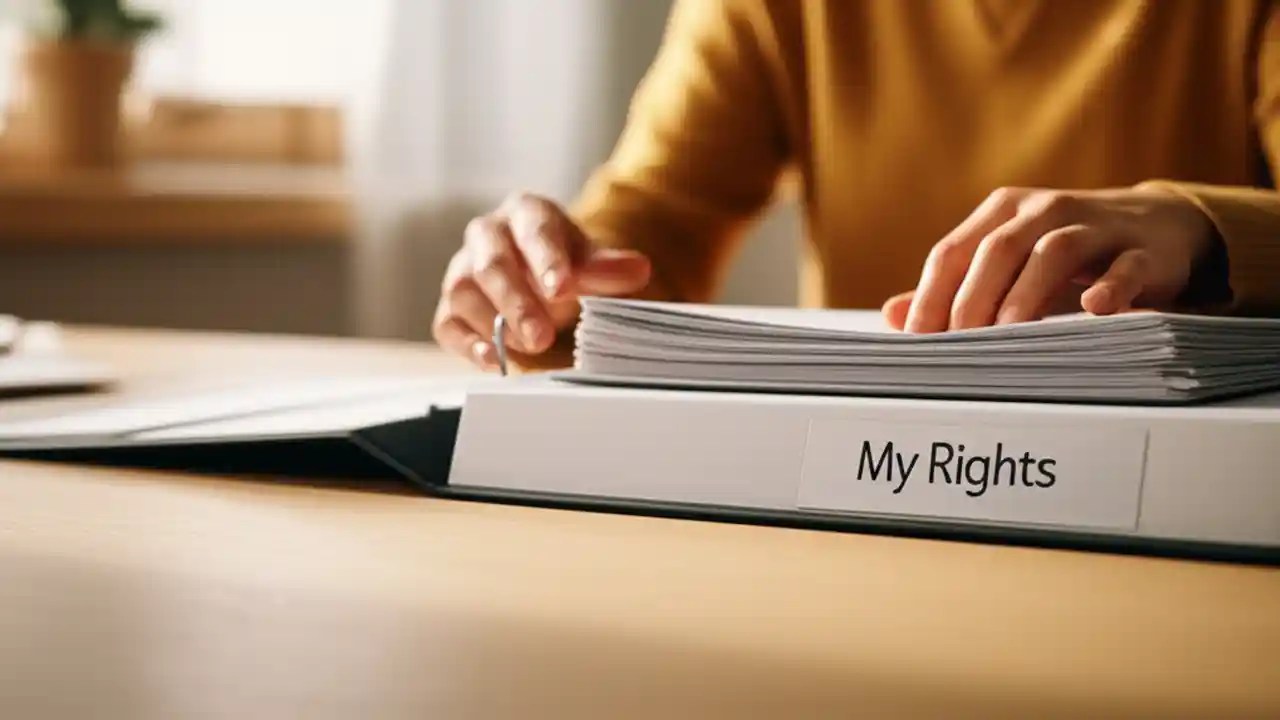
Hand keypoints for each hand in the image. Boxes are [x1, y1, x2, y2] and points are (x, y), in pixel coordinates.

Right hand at [433, 193, 650, 368]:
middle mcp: (486, 235)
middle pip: (492, 264)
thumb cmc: (564, 264)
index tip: (563, 288)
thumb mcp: (591, 262)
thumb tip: (638, 269)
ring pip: (464, 292)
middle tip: (542, 335)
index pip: (534, 231)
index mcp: (525, 212)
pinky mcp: (451, 307)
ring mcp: (462, 270)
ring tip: (529, 346)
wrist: (539, 278)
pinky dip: (468, 344)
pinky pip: (447, 325)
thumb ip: (609, 268)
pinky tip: (492, 360)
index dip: (547, 260)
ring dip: (496, 324)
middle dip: (517, 302)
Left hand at [881, 186, 1217, 331]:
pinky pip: (1126, 267)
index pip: (952, 252)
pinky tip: (1095, 308)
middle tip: (958, 347)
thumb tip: (893, 315)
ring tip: (1007, 333)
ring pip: (1054, 252)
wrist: (1159, 224)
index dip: (929, 297)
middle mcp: (1043, 210)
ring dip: (1026, 294)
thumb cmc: (1067, 252)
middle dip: (971, 301)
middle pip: (997, 251)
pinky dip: (1111, 287)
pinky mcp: (1142, 250)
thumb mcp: (1008, 260)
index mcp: (1002, 212)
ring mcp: (1095, 227)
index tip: (916, 342)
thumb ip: (954, 288)